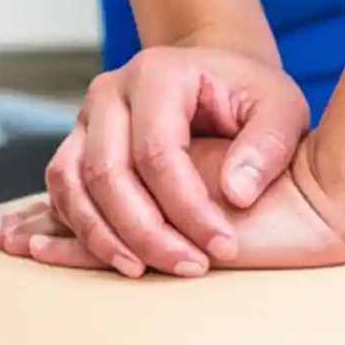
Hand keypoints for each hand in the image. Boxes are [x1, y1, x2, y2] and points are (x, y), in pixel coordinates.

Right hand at [42, 46, 309, 277]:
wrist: (215, 76)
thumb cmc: (250, 94)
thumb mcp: (281, 108)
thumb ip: (268, 146)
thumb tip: (237, 195)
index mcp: (159, 73)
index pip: (159, 152)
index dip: (188, 208)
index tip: (224, 247)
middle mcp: (111, 91)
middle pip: (108, 173)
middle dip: (146, 231)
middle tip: (190, 267)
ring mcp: (86, 117)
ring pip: (73, 185)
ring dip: (104, 237)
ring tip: (143, 271)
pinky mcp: (76, 143)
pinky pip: (63, 191)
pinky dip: (82, 228)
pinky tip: (118, 256)